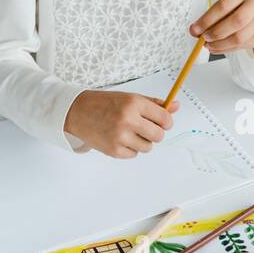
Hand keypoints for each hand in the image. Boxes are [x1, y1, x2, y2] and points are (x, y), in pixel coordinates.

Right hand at [63, 90, 179, 158]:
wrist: (77, 112)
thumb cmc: (105, 103)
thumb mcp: (129, 98)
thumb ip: (153, 104)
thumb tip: (176, 106)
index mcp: (134, 103)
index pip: (165, 118)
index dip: (166, 121)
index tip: (161, 121)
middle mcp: (128, 119)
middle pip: (159, 135)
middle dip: (155, 133)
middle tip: (145, 127)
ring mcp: (120, 136)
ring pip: (148, 147)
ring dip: (142, 141)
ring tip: (128, 132)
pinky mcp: (113, 150)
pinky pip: (134, 154)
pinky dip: (130, 148)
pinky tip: (119, 138)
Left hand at [190, 0, 253, 59]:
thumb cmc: (246, 7)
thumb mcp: (232, 3)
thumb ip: (216, 15)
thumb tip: (196, 30)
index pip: (222, 6)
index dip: (206, 20)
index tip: (194, 29)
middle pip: (234, 21)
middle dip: (215, 33)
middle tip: (203, 38)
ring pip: (239, 37)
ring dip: (220, 44)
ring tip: (209, 45)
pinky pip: (244, 46)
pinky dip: (228, 49)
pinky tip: (219, 48)